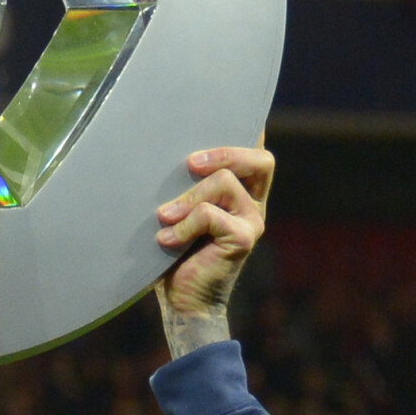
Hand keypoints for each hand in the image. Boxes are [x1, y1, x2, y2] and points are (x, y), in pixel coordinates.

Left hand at [153, 142, 272, 357]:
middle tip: (189, 163)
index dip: (252, 130)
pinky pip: (211, 215)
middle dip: (223, 152)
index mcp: (242, 195)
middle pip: (259, 159)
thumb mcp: (175, 215)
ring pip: (224, 183)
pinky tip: (164, 242)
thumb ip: (181, 189)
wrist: (183, 305)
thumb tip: (157, 152)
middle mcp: (254, 205)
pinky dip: (183, 226)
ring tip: (163, 218)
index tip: (235, 109)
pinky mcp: (244, 239)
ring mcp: (253, 221)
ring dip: (188, 198)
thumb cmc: (172, 258)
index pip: (256, 154)